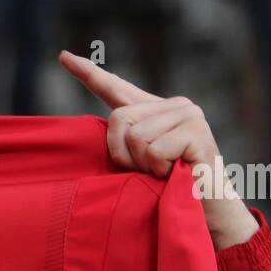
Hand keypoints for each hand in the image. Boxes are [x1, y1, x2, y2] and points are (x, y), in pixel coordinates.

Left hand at [58, 51, 258, 250]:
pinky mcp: (198, 130)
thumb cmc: (167, 192)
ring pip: (135, 137)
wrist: (206, 213)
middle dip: (122, 153)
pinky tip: (177, 174)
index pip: (116, 88)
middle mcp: (173, 105)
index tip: (63, 57)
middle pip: (118, 118)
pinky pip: (154, 150)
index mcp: (154, 111)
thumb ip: (121, 143)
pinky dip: (160, 170)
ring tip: (164, 173)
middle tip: (146, 171)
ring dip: (144, 165)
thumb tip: (106, 129)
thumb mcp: (136, 164)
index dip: (88, 73)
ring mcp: (188, 114)